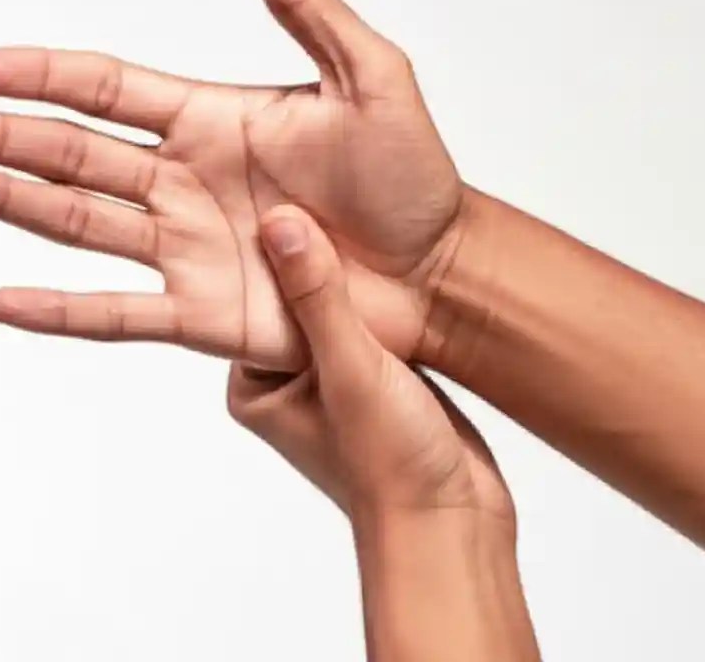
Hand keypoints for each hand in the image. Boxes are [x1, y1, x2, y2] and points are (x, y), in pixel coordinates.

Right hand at [0, 0, 463, 369]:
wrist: (440, 275)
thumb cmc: (415, 181)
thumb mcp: (375, 85)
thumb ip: (315, 18)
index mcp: (215, 120)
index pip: (111, 89)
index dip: (47, 77)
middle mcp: (187, 181)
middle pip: (75, 153)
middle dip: (2, 139)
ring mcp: (189, 248)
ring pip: (79, 222)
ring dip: (6, 203)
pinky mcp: (205, 314)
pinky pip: (119, 311)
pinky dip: (60, 309)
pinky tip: (1, 300)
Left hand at [226, 205, 511, 520]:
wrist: (452, 519)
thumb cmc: (389, 467)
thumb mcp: (350, 369)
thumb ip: (317, 298)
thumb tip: (281, 224)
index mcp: (255, 385)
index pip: (252, 296)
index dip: (270, 244)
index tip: (280, 186)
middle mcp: (287, 380)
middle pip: (294, 295)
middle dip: (313, 253)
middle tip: (325, 184)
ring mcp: (335, 377)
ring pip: (338, 303)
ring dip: (355, 271)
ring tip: (363, 206)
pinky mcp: (379, 375)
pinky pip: (374, 318)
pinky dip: (386, 294)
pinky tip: (399, 254)